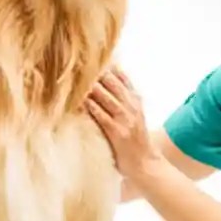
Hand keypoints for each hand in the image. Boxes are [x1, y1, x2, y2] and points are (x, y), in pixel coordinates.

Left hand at [84, 66, 162, 180]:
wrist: (146, 163)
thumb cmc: (136, 140)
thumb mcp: (135, 114)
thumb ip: (124, 99)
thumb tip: (107, 83)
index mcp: (136, 99)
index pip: (121, 76)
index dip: (106, 65)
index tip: (89, 57)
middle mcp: (132, 106)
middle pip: (112, 82)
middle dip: (95, 73)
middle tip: (77, 64)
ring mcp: (125, 119)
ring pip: (106, 96)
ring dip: (90, 87)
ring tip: (75, 77)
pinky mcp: (117, 132)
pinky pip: (101, 115)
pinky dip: (90, 106)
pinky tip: (79, 100)